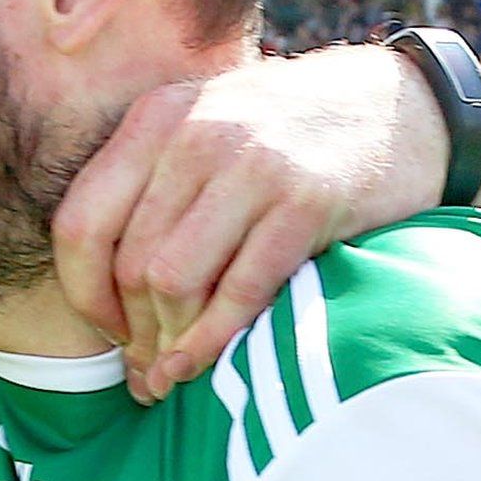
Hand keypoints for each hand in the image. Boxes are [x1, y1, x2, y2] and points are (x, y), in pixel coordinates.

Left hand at [55, 46, 445, 402]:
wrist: (400, 105)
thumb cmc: (290, 133)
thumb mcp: (208, 126)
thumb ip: (153, 184)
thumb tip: (103, 290)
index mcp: (156, 120)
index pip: (80, 222)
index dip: (83, 293)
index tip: (106, 331)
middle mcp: (194, 136)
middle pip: (129, 262)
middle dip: (131, 333)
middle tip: (144, 371)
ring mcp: (251, 166)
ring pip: (174, 280)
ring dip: (168, 342)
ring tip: (171, 375)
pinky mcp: (305, 201)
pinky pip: (241, 289)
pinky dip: (214, 339)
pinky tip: (203, 363)